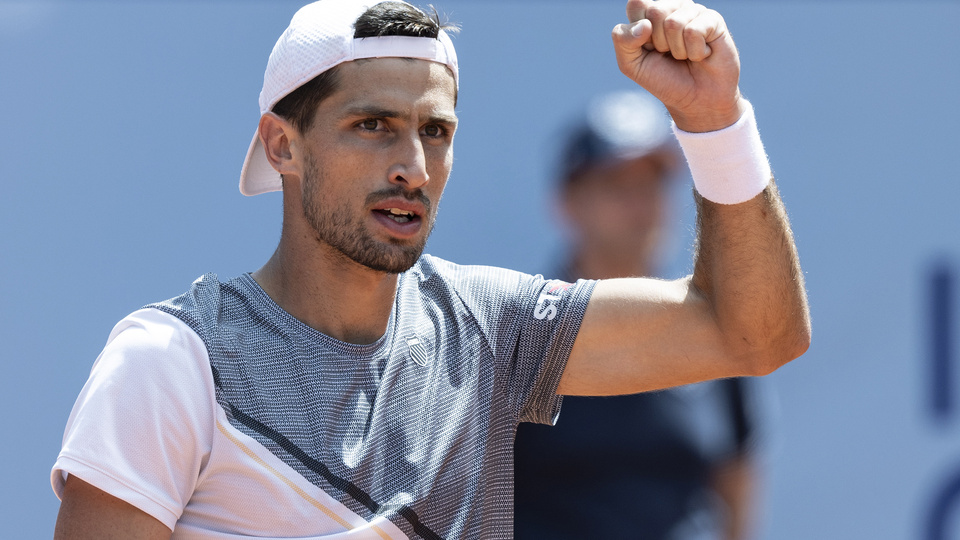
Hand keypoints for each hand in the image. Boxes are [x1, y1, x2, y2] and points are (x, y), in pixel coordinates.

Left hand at [612, 0, 743, 131]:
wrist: (695, 100)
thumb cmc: (663, 79)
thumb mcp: (631, 65)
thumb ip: (623, 40)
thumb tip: (645, 25)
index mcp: (648, 14)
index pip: (636, 4)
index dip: (637, 32)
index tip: (647, 48)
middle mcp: (670, 7)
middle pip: (655, 11)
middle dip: (659, 43)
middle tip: (668, 55)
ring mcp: (692, 11)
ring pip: (674, 23)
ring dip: (678, 50)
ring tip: (685, 56)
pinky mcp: (712, 19)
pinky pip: (694, 31)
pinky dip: (695, 52)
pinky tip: (701, 55)